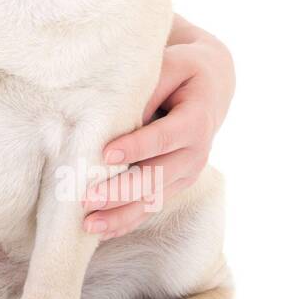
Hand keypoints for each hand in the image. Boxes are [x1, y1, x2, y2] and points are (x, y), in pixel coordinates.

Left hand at [82, 15, 234, 239]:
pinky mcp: (174, 184)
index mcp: (196, 121)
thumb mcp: (170, 66)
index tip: (106, 155)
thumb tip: (115, 113)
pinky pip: (150, 207)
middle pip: (157, 177)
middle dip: (121, 190)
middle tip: (87, 199)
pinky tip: (101, 231)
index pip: (164, 137)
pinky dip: (126, 220)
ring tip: (88, 225)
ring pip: (153, 199)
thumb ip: (148, 89)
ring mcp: (186, 173)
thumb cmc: (182, 72)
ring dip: (120, 214)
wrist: (211, 87)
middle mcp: (195, 153)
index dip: (136, 147)